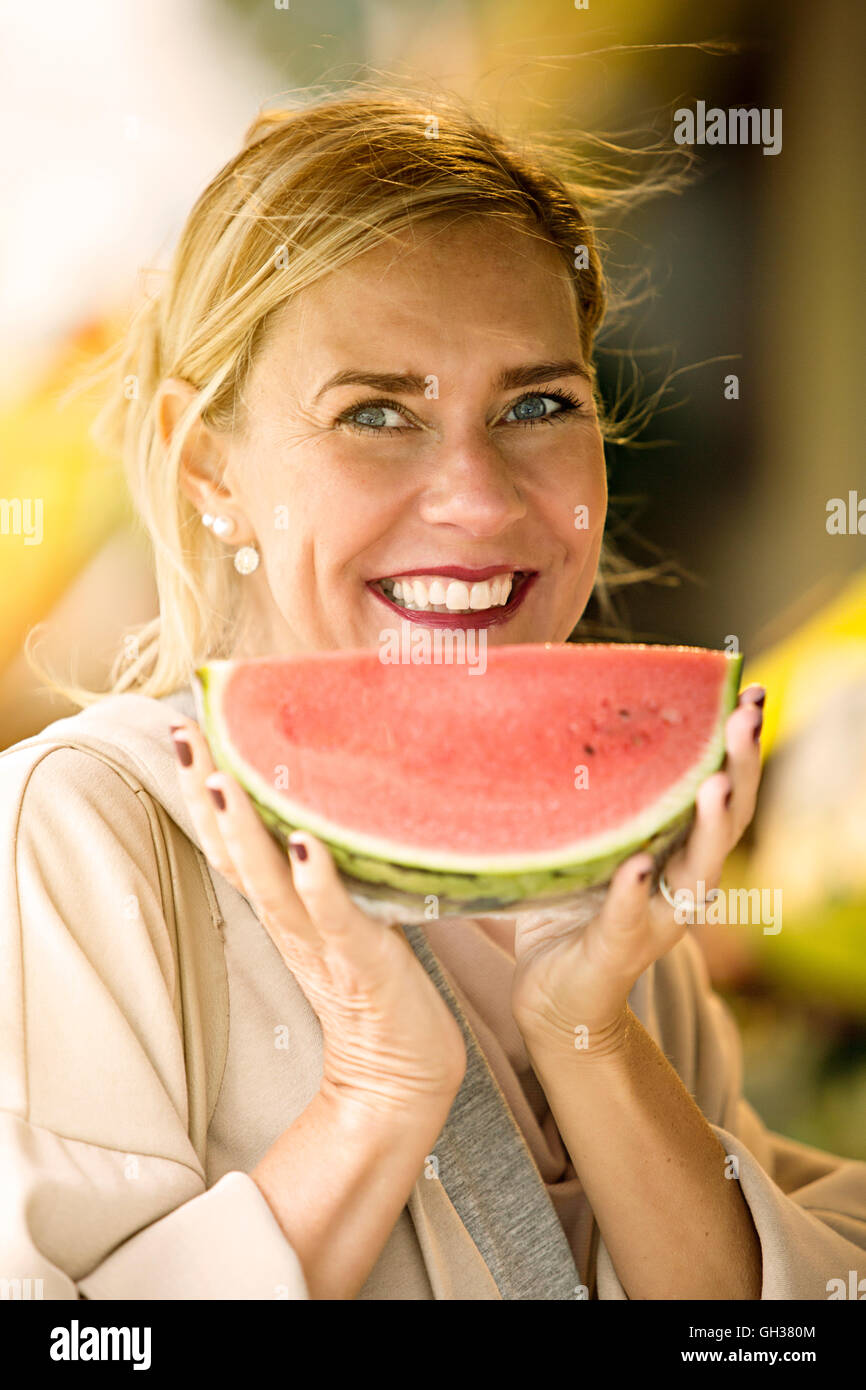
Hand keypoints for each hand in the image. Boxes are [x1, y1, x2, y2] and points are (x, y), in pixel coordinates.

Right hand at [169, 716, 466, 1118]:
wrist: (401, 1077)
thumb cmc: (379, 985)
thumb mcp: (343, 914)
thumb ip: (327, 872)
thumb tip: (325, 808)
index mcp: (284, 907)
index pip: (230, 840)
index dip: (203, 789)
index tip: (186, 727)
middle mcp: (291, 920)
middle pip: (234, 851)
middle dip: (206, 791)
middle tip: (183, 731)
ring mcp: (322, 941)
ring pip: (269, 881)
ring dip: (244, 829)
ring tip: (223, 778)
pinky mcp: (362, 962)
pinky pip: (335, 917)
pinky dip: (318, 882)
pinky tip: (307, 845)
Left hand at [510, 685, 765, 1053]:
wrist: (552, 996)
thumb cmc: (571, 904)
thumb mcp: (586, 838)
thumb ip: (593, 790)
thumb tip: (561, 701)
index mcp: (678, 848)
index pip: (722, 789)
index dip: (740, 745)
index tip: (750, 692)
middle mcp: (680, 882)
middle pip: (727, 821)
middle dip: (740, 768)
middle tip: (746, 718)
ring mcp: (655, 919)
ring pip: (696, 874)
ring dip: (708, 828)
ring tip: (713, 784)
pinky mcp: (617, 952)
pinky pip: (628, 919)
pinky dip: (635, 893)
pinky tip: (637, 866)